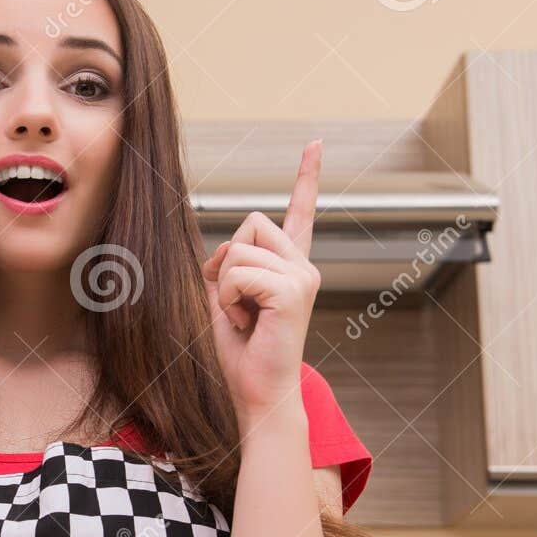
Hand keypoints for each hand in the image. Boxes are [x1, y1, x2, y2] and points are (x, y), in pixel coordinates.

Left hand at [203, 140, 322, 422]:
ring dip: (225, 286)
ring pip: (239, 249)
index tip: (316, 142)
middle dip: (227, 261)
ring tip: (242, 318)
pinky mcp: (293, 290)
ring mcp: (303, 276)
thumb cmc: (239, 354)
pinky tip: (245, 323)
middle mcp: (303, 265)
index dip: (306, 176)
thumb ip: (223, 268)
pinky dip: (228, 300)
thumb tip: (221, 247)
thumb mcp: (222, 301)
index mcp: (289, 266)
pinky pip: (238, 273)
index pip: (299, 212)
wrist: (257, 394)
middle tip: (238, 306)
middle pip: (251, 223)